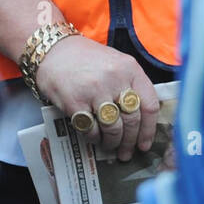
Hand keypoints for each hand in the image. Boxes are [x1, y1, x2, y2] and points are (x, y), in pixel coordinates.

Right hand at [34, 35, 159, 160]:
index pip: (149, 104)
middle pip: (132, 120)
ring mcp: (95, 90)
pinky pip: (91, 129)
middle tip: (126, 152)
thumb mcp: (116, 63)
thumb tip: (140, 120)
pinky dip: (94, 138)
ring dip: (113, 142)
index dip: (149, 129)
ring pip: (113, 128)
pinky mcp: (75, 102)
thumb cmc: (87, 59)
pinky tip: (95, 138)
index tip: (144, 144)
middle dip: (130, 141)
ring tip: (110, 146)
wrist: (53, 51)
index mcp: (130, 68)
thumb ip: (130, 85)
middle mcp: (116, 78)